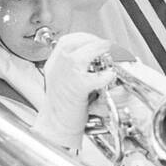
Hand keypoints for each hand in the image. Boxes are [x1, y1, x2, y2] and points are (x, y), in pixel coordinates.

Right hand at [31, 33, 115, 147]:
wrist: (55, 127)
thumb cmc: (61, 108)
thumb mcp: (63, 82)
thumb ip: (77, 69)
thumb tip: (97, 61)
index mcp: (54, 64)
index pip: (68, 40)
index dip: (86, 38)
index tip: (98, 41)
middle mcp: (58, 67)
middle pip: (76, 42)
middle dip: (96, 41)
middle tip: (109, 47)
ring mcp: (66, 76)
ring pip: (84, 53)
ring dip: (100, 50)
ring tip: (112, 52)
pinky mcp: (77, 89)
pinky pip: (93, 78)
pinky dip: (104, 75)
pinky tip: (110, 75)